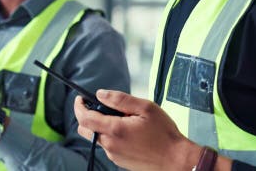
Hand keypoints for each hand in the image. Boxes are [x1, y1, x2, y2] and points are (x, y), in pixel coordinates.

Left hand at [74, 90, 206, 170]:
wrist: (176, 160)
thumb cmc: (164, 134)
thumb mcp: (145, 108)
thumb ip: (120, 99)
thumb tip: (100, 94)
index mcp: (115, 130)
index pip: (84, 118)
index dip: (79, 106)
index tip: (80, 99)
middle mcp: (110, 145)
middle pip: (85, 129)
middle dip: (86, 116)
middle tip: (100, 107)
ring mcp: (114, 155)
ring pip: (96, 138)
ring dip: (100, 126)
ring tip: (122, 119)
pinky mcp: (119, 162)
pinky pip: (107, 146)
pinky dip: (110, 136)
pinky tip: (127, 132)